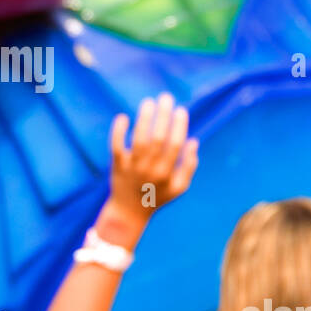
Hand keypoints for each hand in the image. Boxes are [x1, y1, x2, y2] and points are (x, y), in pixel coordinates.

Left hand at [101, 93, 198, 243]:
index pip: (174, 145)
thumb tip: (194, 141)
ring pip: (139, 139)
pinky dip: (118, 131)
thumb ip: (189, 166)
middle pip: (157, 138)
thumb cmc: (157, 196)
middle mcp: (149, 169)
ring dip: (144, 119)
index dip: (179, 126)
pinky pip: (116, 146)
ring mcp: (132, 167)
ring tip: (148, 102)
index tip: (181, 110)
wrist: (129, 212)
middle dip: (163, 116)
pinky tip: (123, 116)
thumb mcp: (179, 187)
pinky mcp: (117, 166)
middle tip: (166, 97)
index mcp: (167, 173)